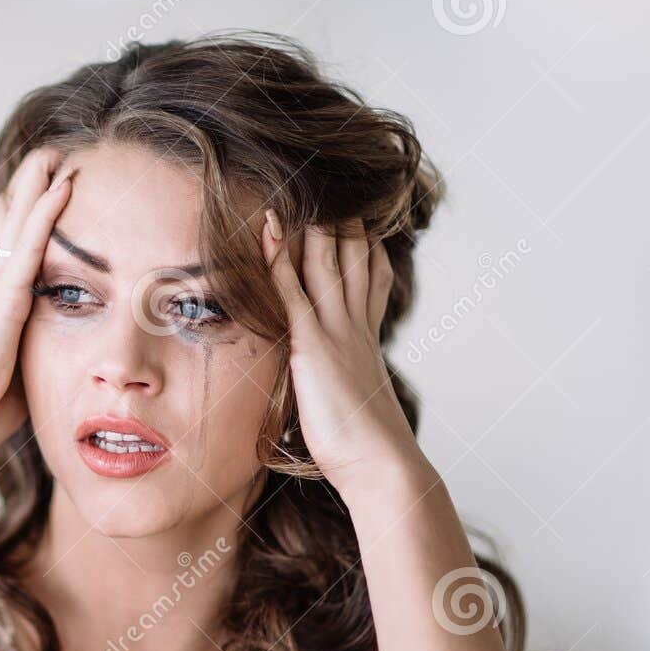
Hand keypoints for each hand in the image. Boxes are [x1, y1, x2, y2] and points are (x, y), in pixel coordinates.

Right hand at [0, 146, 74, 453]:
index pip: (10, 252)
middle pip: (11, 223)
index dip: (24, 220)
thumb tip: (58, 372)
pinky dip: (48, 213)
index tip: (40, 192)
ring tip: (55, 151)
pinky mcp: (5, 297)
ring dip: (38, 183)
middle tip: (47, 155)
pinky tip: (64, 185)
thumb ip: (31, 359)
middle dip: (28, 188)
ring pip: (20, 221)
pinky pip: (32, 244)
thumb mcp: (14, 375)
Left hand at [261, 211, 427, 500]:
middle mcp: (354, 326)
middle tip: (330, 184)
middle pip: (351, 258)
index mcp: (365, 340)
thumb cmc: (366, 451)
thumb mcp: (354, 406)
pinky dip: (277, 257)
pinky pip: (291, 290)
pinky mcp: (312, 344)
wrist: (382, 466)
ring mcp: (336, 331)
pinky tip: (267, 228)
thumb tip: (334, 389)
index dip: (362, 247)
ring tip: (298, 188)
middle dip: (342, 220)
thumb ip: (342, 386)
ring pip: (324, 262)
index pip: (368, 279)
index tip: (358, 218)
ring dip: (311, 223)